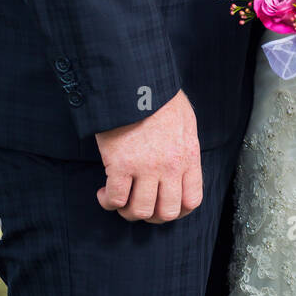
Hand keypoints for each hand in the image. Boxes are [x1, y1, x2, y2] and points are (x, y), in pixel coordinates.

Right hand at [95, 89, 202, 222]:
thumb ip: (184, 147)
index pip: (191, 200)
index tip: (162, 206)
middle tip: (139, 205)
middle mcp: (170, 167)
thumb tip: (180, 164)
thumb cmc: (159, 96)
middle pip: (165, 213)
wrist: (135, 80)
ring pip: (139, 211)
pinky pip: (115, 199)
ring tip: (120, 200)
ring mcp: (145, 168)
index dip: (177, 211)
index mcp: (188, 156)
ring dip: (127, 212)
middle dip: (151, 215)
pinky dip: (107, 202)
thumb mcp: (185, 121)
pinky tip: (103, 192)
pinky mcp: (120, 165)